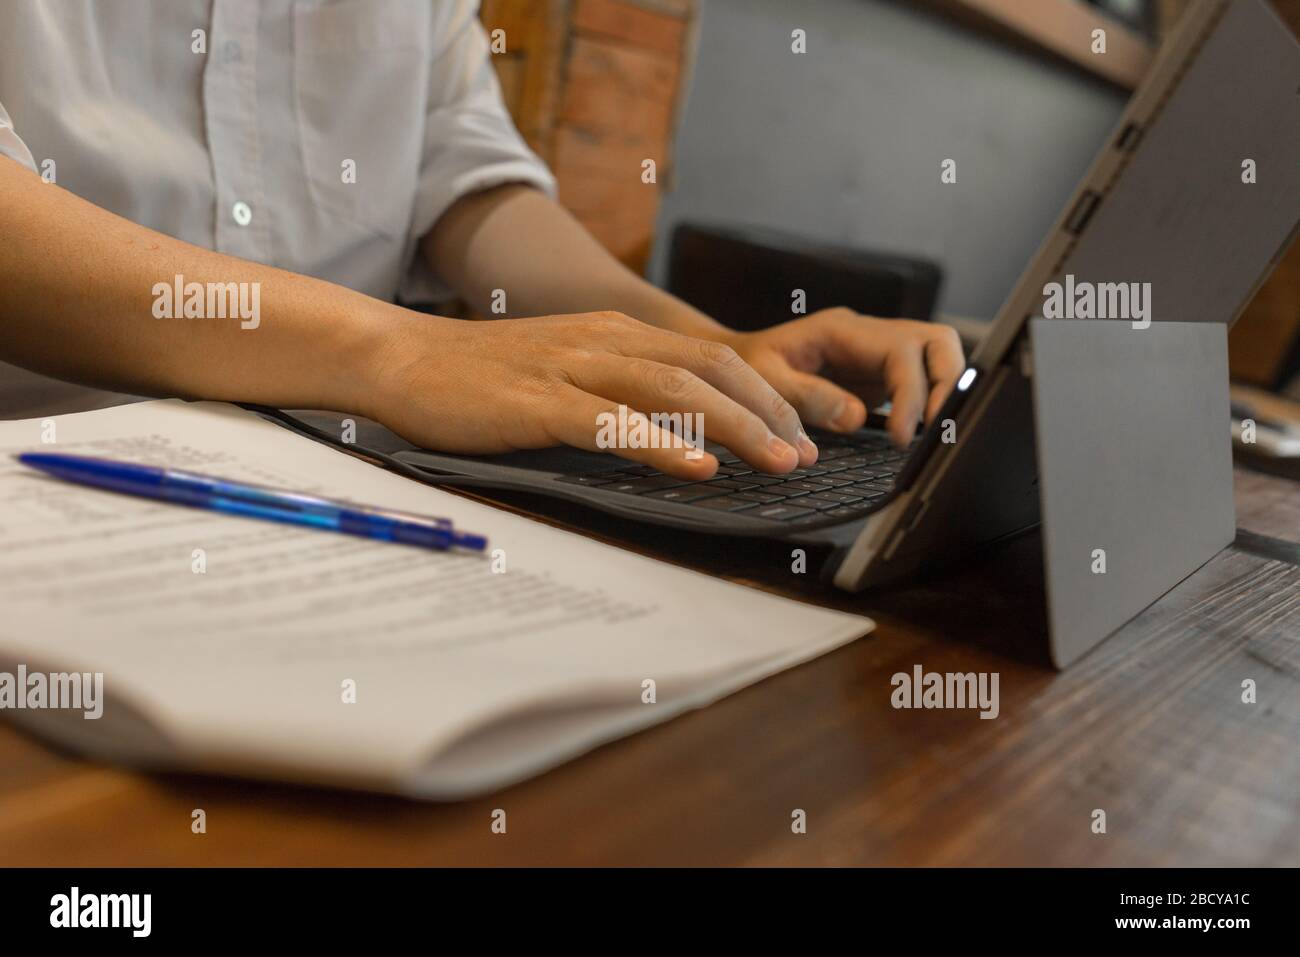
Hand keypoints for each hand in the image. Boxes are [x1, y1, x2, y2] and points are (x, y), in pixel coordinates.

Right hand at [363, 310, 820, 477]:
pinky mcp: (538, 401)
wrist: (402, 359)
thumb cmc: (482, 378)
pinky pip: (611, 421)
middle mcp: (604, 341)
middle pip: (709, 368)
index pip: (710, 357)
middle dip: (768, 410)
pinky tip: (697, 466)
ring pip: (674, 390)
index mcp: (616, 334)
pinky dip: (661, 444)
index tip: (798, 433)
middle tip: (805, 454)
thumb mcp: (564, 371)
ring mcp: (572, 368)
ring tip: (777, 462)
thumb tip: (675, 431)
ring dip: (735, 426)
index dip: (763, 393)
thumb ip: (616, 389)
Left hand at [718, 308, 965, 447]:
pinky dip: (928, 404)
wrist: (730, 363)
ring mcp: (877, 354)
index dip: (911, 394)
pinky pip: (920, 381)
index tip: (902, 436)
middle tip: (933, 431)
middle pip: (937, 342)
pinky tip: (915, 435)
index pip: (900, 350)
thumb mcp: (763, 380)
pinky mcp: (878, 376)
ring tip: (930, 434)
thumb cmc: (742, 368)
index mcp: (841, 330)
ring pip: (937, 357)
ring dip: (943, 393)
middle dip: (945, 385)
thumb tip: (856, 418)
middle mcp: (868, 336)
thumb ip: (805, 397)